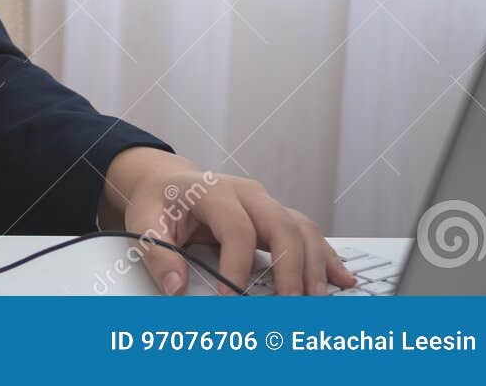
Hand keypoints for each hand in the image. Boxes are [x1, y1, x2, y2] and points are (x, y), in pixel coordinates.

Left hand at [99, 147, 357, 295]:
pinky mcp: (274, 215)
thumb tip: (177, 288)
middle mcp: (245, 193)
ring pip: (300, 227)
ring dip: (314, 263)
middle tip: (290, 303)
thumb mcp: (143, 220)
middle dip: (289, 266)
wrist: (166, 181)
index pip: (235, 228)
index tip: (230, 297)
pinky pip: (307, 232)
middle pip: (280, 224)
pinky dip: (325, 256)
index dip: (236, 265)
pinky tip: (342, 278)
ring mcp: (264, 203)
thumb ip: (157, 254)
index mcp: (212, 190)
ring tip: (316, 298)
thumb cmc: (157, 201)